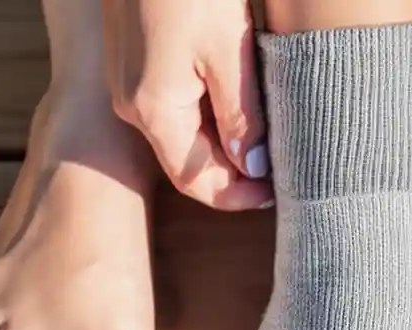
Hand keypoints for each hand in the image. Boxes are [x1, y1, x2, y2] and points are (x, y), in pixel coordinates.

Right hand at [101, 0, 273, 210]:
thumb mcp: (229, 49)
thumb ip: (241, 115)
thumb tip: (254, 168)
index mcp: (153, 111)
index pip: (196, 182)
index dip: (238, 197)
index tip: (278, 192)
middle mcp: (132, 105)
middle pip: (188, 160)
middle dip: (235, 170)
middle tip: (283, 164)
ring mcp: (128, 82)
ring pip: (181, 132)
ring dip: (223, 141)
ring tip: (267, 133)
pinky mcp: (133, 60)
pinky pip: (171, 104)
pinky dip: (204, 112)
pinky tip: (235, 97)